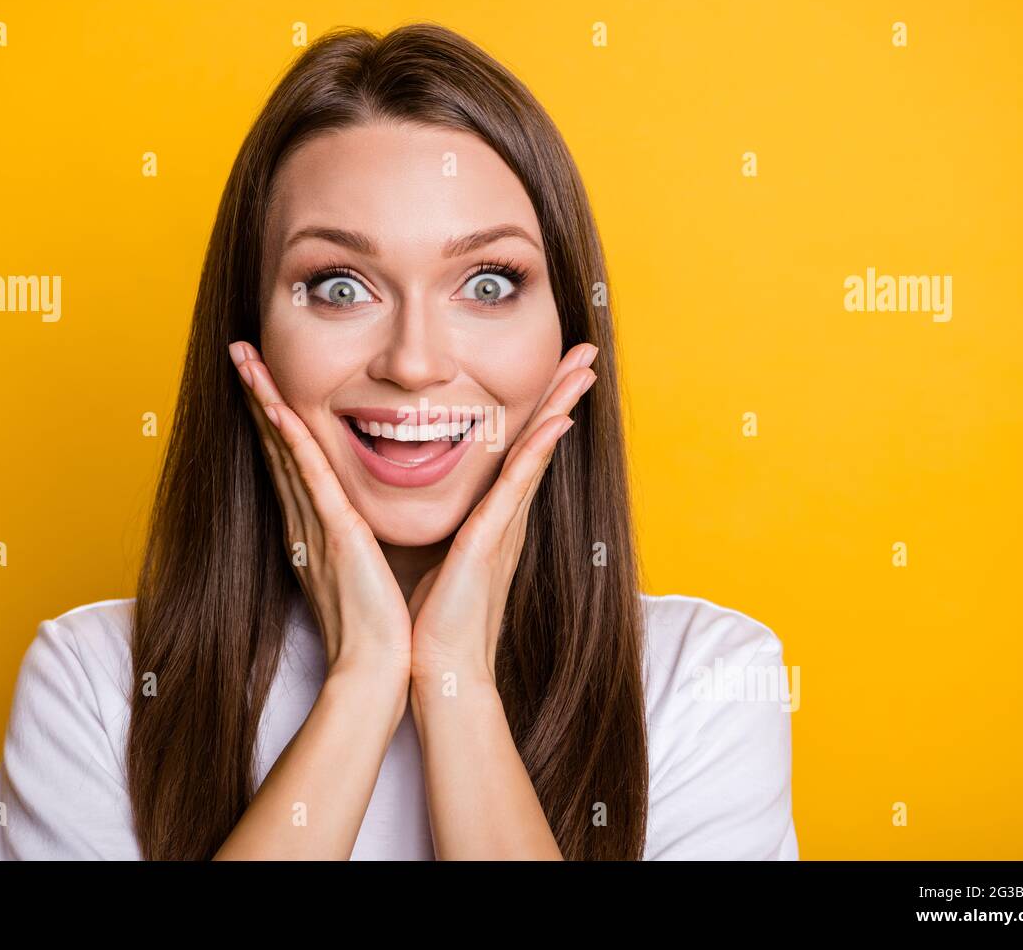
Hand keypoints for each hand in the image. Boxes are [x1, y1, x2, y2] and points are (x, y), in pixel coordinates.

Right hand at [230, 341, 412, 687]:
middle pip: (275, 443)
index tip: (262, 377)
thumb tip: (360, 519)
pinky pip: (305, 471)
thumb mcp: (364, 568)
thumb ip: (356, 537)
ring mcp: (313, 522)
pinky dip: (288, 434)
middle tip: (239, 350)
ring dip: (262, 398)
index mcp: (314, 526)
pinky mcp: (331, 529)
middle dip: (257, 394)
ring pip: (283, 446)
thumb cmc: (377, 625)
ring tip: (244, 357)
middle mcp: (304, 518)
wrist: (376, 666)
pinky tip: (273, 402)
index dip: (273, 415)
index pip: (290, 458)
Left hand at [407, 343, 597, 687]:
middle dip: (563, 394)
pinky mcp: (490, 542)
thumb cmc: (433, 620)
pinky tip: (559, 420)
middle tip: (588, 353)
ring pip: (537, 453)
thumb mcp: (438, 557)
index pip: (518, 450)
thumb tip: (438, 507)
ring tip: (586, 367)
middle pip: (538, 441)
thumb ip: (446, 527)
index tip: (556, 371)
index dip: (539, 408)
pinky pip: (518, 487)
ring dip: (561, 406)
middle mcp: (506, 517)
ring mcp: (503, 528)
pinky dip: (539, 451)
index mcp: (492, 518)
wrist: (437, 669)